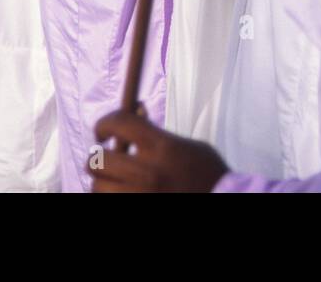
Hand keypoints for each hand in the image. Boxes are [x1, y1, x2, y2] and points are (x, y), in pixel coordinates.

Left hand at [90, 110, 228, 192]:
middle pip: (98, 160)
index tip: (102, 131)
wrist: (222, 201)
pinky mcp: (139, 210)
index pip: (119, 123)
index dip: (104, 123)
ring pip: (97, 188)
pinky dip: (113, 196)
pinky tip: (123, 192)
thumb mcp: (186, 146)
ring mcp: (141, 196)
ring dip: (102, 183)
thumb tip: (135, 110)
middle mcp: (147, 172)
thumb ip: (158, 133)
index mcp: (161, 147)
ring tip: (114, 182)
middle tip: (105, 160)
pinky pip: (109, 201)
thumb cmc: (207, 173)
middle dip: (97, 159)